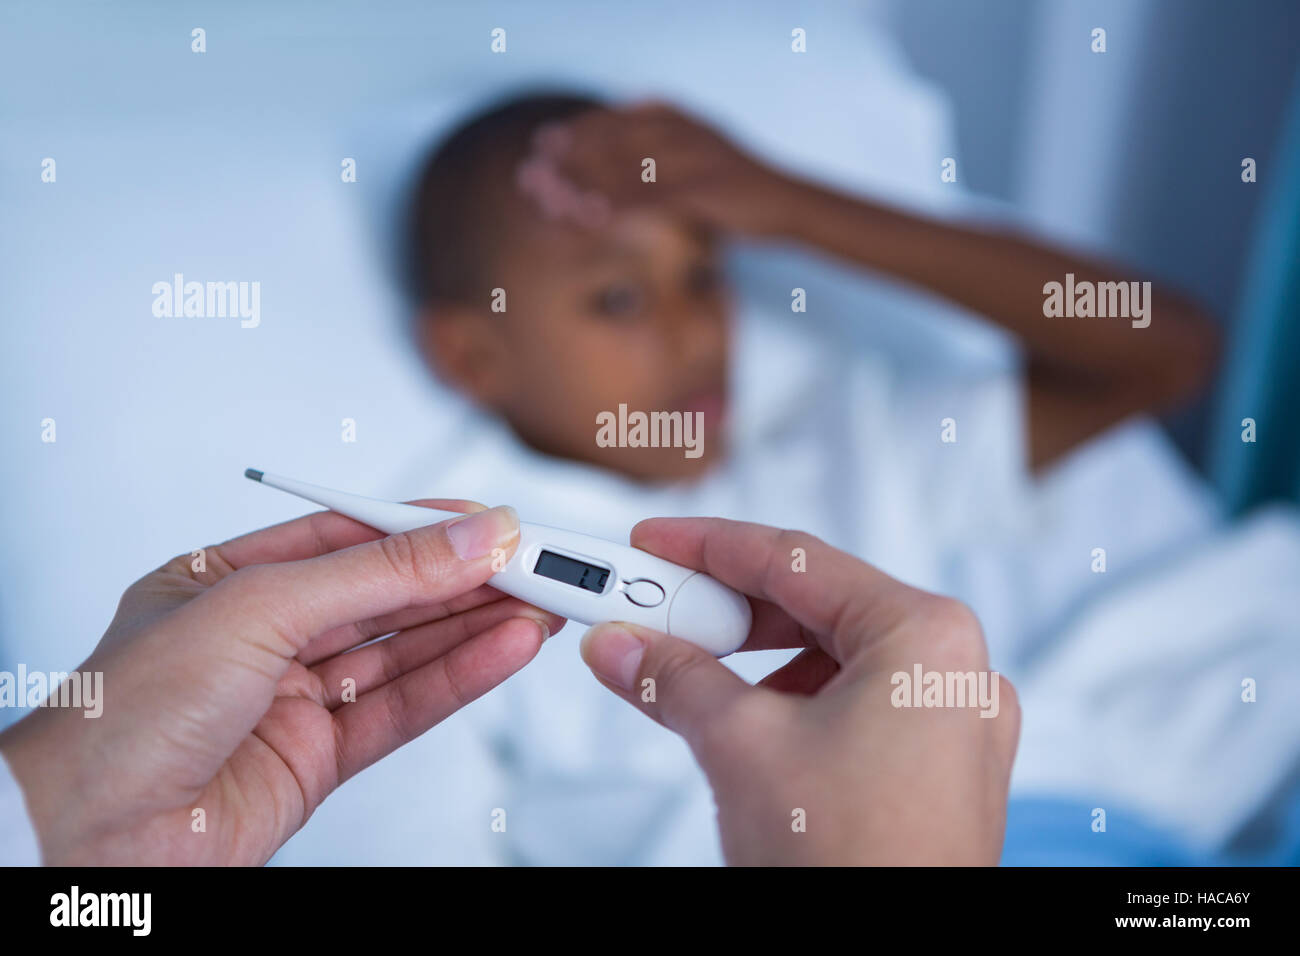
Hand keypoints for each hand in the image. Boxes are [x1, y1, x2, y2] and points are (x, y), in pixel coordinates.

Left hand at [0, 501, 564, 864]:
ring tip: (545, 601)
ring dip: (478, 625)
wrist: (92, 840)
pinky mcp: (322, 756)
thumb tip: (465, 538)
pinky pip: (406, 706)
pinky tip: (505, 649)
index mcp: (233, 578)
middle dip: (467, 576)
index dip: (428, 525)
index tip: (496, 520)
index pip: (352, 535)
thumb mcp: (260, 609)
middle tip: (541, 561)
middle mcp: (268, 635)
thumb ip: (377, 574)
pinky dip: (461, 677)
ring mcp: (297, 697)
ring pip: (408, 649)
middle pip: (390, 593)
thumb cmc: (125, 715)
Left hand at [516, 101, 802, 236]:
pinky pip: (650, 199)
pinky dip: (616, 208)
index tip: (543, 145)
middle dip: (569, 159)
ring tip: (548, 199)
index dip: (577, 132)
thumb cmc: (739, 192)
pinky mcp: (705, 188)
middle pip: (612, 141)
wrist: (791, 206)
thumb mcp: (695, 165)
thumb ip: (659, 160)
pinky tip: (590, 218)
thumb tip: (620, 172)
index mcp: (679, 117)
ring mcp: (695, 157)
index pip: (616, 119)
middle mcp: (683, 130)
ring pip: (625, 170)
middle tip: (531, 174)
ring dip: (583, 186)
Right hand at [580, 517, 1019, 864]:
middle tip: (652, 611)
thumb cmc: (852, 863)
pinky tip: (744, 722)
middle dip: (724, 612)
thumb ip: (673, 677)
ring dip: (755, 661)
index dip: (708, 547)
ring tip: (688, 672)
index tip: (651, 544)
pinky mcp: (939, 769)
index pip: (796, 561)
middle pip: (816, 608)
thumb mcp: (740, 746)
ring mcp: (953, 722)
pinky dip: (793, 702)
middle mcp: (954, 668)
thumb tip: (619, 644)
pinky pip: (857, 705)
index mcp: (926, 636)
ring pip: (834, 658)